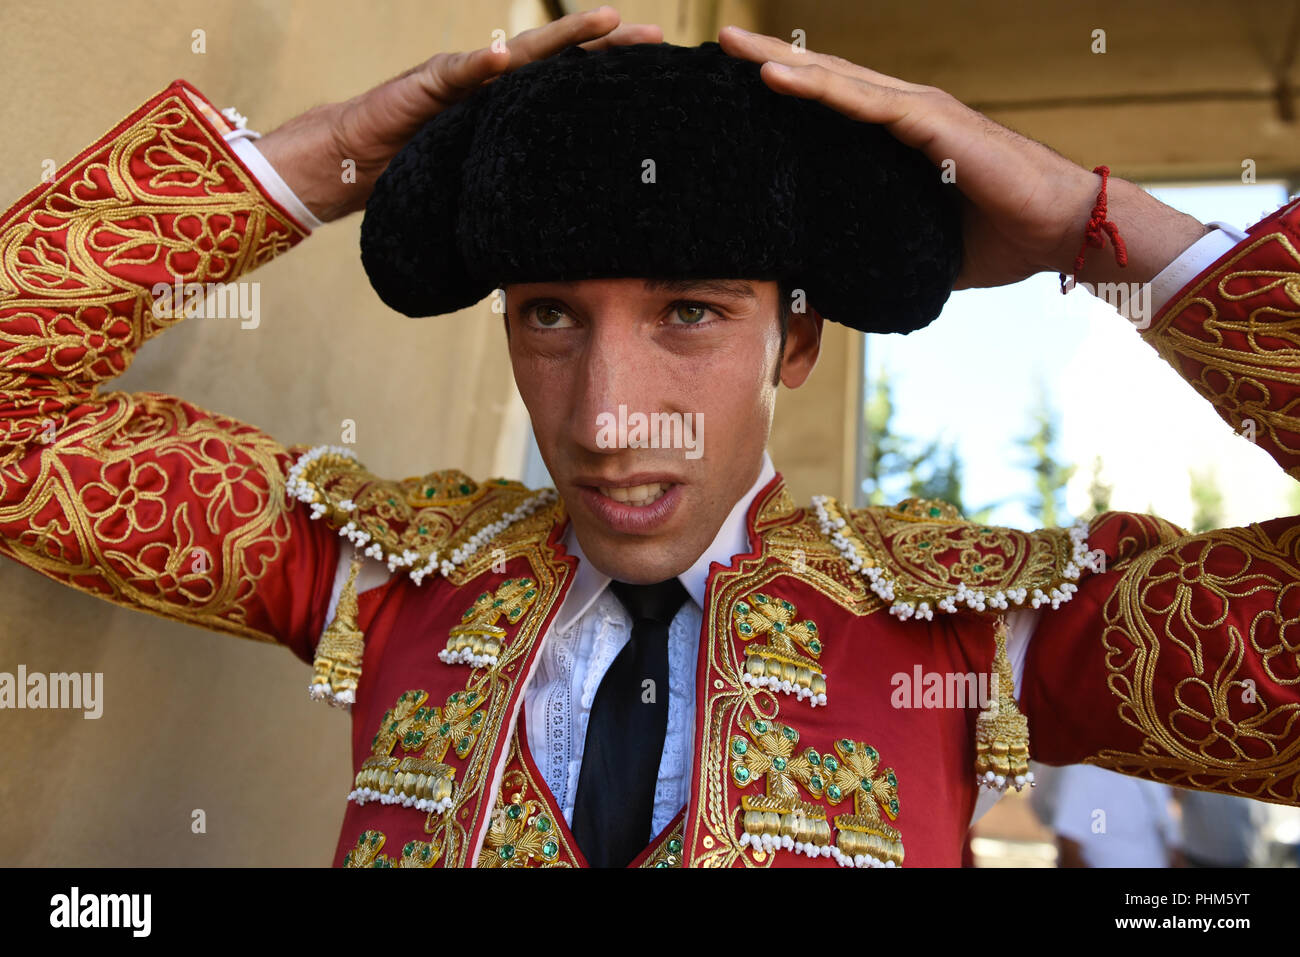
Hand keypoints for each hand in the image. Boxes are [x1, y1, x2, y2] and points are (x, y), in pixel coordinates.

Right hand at [258, 7, 662, 222]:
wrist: (358, 161)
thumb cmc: (423, 172)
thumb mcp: (486, 186)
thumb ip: (522, 192)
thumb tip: (570, 238)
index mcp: (515, 108)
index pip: (571, 89)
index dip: (611, 81)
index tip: (659, 76)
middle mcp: (497, 83)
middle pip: (560, 60)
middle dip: (606, 45)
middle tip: (654, 34)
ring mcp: (465, 77)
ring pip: (520, 53)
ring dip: (561, 37)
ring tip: (602, 23)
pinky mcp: (427, 83)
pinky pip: (455, 72)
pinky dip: (477, 65)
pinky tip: (500, 55)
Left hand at [718, 26, 1206, 289]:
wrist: (1062, 231)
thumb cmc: (1000, 239)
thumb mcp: (917, 247)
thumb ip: (878, 250)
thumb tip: (830, 284)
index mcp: (901, 138)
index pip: (834, 106)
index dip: (788, 91)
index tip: (737, 84)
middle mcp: (906, 113)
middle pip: (827, 80)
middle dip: (771, 59)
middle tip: (720, 43)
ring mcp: (919, 112)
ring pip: (837, 81)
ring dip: (782, 61)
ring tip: (733, 46)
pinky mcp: (933, 124)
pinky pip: (866, 102)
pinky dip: (820, 88)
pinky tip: (777, 76)